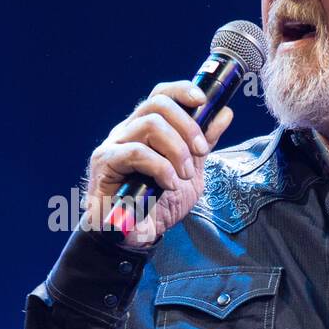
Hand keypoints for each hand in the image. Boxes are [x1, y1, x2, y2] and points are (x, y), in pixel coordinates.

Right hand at [84, 81, 233, 247]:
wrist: (135, 237)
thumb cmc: (158, 204)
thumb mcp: (190, 171)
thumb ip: (203, 143)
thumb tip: (223, 113)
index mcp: (144, 129)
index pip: (160, 95)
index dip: (182, 91)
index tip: (204, 102)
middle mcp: (126, 131)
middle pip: (157, 104)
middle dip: (187, 126)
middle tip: (200, 152)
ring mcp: (114, 145)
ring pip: (150, 124)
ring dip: (176, 148)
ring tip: (183, 174)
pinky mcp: (105, 164)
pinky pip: (136, 152)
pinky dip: (160, 166)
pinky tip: (168, 183)